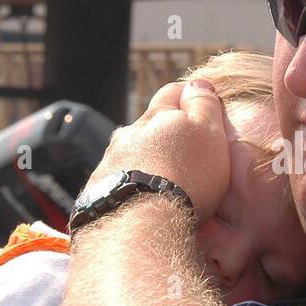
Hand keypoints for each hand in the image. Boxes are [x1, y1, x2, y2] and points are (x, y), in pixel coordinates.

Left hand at [88, 79, 230, 221]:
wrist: (140, 223)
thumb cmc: (186, 178)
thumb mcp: (209, 135)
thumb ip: (204, 106)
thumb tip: (196, 82)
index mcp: (158, 117)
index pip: (171, 93)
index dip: (186, 95)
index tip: (196, 104)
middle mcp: (128, 134)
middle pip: (146, 123)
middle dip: (161, 128)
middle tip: (179, 146)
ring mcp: (109, 162)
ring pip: (127, 150)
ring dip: (141, 157)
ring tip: (156, 176)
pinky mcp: (97, 191)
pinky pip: (115, 179)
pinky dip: (127, 183)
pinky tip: (137, 198)